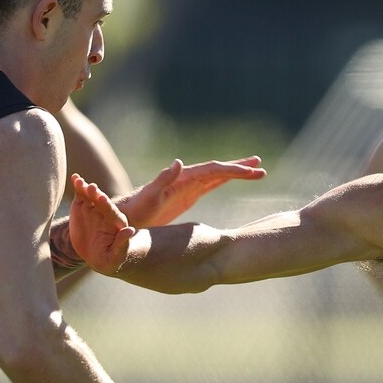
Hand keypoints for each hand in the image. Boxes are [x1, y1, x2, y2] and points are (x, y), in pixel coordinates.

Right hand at [70, 173, 136, 273]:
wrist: (98, 256)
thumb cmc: (111, 258)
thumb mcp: (117, 255)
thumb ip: (122, 243)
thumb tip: (130, 231)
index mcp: (116, 222)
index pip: (112, 212)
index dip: (107, 206)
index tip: (102, 199)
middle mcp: (105, 212)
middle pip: (101, 202)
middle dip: (96, 195)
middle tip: (91, 187)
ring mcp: (94, 208)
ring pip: (90, 196)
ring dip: (85, 188)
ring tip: (79, 181)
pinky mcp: (83, 207)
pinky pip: (81, 195)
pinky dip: (78, 186)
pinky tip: (74, 178)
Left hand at [116, 157, 264, 228]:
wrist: (121, 220)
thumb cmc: (134, 210)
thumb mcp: (148, 197)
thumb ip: (162, 179)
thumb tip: (179, 162)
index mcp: (182, 178)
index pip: (213, 170)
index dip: (233, 170)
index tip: (252, 171)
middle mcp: (186, 178)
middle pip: (218, 169)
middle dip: (240, 167)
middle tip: (261, 165)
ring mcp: (188, 186)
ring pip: (217, 175)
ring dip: (236, 173)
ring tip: (257, 170)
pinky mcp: (186, 196)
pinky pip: (211, 185)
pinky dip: (225, 181)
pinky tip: (234, 180)